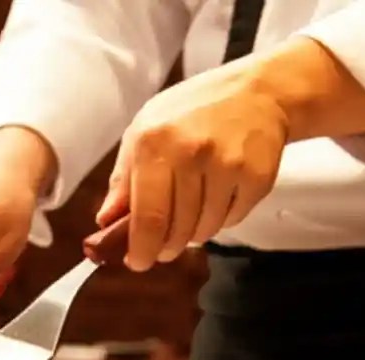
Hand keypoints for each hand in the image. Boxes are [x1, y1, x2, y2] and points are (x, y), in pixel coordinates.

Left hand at [96, 60, 287, 270]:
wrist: (257, 92)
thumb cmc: (192, 111)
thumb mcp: (143, 132)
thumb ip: (123, 179)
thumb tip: (107, 221)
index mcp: (155, 143)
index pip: (147, 216)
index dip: (141, 249)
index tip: (137, 262)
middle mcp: (192, 153)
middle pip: (176, 230)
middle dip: (165, 247)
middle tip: (162, 247)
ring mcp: (229, 165)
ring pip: (204, 230)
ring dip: (192, 234)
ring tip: (189, 215)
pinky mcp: (258, 176)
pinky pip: (232, 221)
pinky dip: (220, 220)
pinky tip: (215, 199)